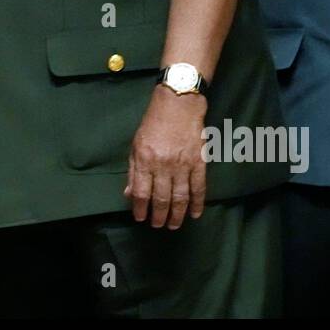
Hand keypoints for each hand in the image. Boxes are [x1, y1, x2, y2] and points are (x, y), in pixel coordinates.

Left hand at [125, 86, 208, 228]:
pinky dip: (197, 203)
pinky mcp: (199, 162)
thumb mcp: (136, 145)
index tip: (141, 218)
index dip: (141, 208)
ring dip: (177, 214)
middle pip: (161, 198)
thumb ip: (134, 171)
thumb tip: (129, 194)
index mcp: (145, 159)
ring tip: (174, 225)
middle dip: (159, 215)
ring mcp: (183, 164)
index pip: (141, 192)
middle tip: (158, 225)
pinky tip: (194, 214)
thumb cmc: (153, 123)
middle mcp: (163, 164)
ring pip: (180, 197)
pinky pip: (199, 187)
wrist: (178, 103)